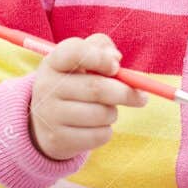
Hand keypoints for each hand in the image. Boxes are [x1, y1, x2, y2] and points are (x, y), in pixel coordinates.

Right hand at [28, 33, 147, 161]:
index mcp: (53, 62)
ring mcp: (50, 115)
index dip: (101, 58)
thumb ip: (101, 48)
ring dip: (113, 112)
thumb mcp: (82, 60)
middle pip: (97, 88)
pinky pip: (99, 135)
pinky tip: (95, 126)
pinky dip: (106, 131)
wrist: (46, 121)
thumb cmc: (74, 83)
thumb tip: (115, 58)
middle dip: (126, 93)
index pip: (75, 52)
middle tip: (141, 97)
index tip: (116, 66)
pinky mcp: (59, 139)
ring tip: (105, 110)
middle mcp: (46, 87)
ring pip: (101, 114)